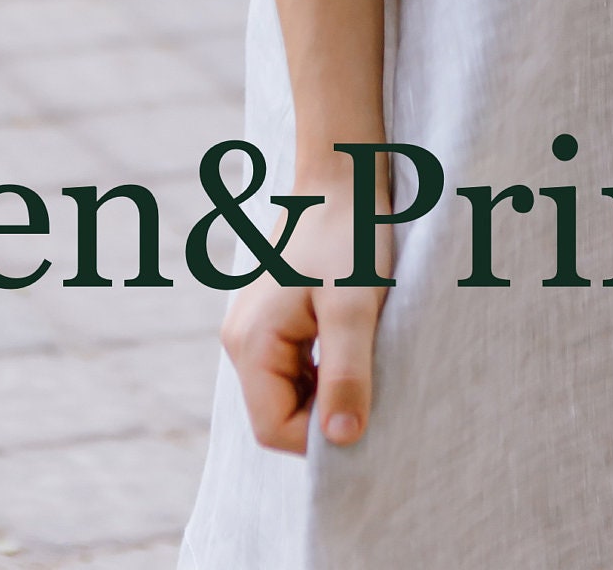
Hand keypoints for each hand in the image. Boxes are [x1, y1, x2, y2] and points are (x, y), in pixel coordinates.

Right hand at [220, 168, 386, 457]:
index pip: (274, 428)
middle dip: (324, 412)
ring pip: (289, 389)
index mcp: (250, 342)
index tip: (365, 415)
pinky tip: (354, 342)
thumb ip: (346, 374)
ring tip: (365, 359)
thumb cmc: (351, 233)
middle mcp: (240, 339)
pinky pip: (295, 365)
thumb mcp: (355, 307)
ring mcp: (253, 326)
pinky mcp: (272, 315)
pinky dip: (324, 367)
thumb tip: (342, 440)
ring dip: (328, 388)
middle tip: (371, 387)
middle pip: (279, 413)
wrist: (344, 171)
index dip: (320, 438)